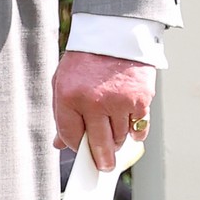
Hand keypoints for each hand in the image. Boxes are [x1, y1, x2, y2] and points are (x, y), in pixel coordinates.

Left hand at [52, 51, 154, 170]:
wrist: (113, 34)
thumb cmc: (85, 60)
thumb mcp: (64, 81)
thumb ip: (62, 113)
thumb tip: (59, 144)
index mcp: (69, 95)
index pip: (70, 136)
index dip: (76, 147)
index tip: (83, 153)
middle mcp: (93, 102)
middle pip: (99, 145)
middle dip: (102, 160)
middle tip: (105, 165)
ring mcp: (118, 102)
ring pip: (120, 139)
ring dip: (118, 139)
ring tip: (114, 125)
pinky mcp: (140, 101)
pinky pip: (139, 130)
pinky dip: (135, 131)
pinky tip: (129, 122)